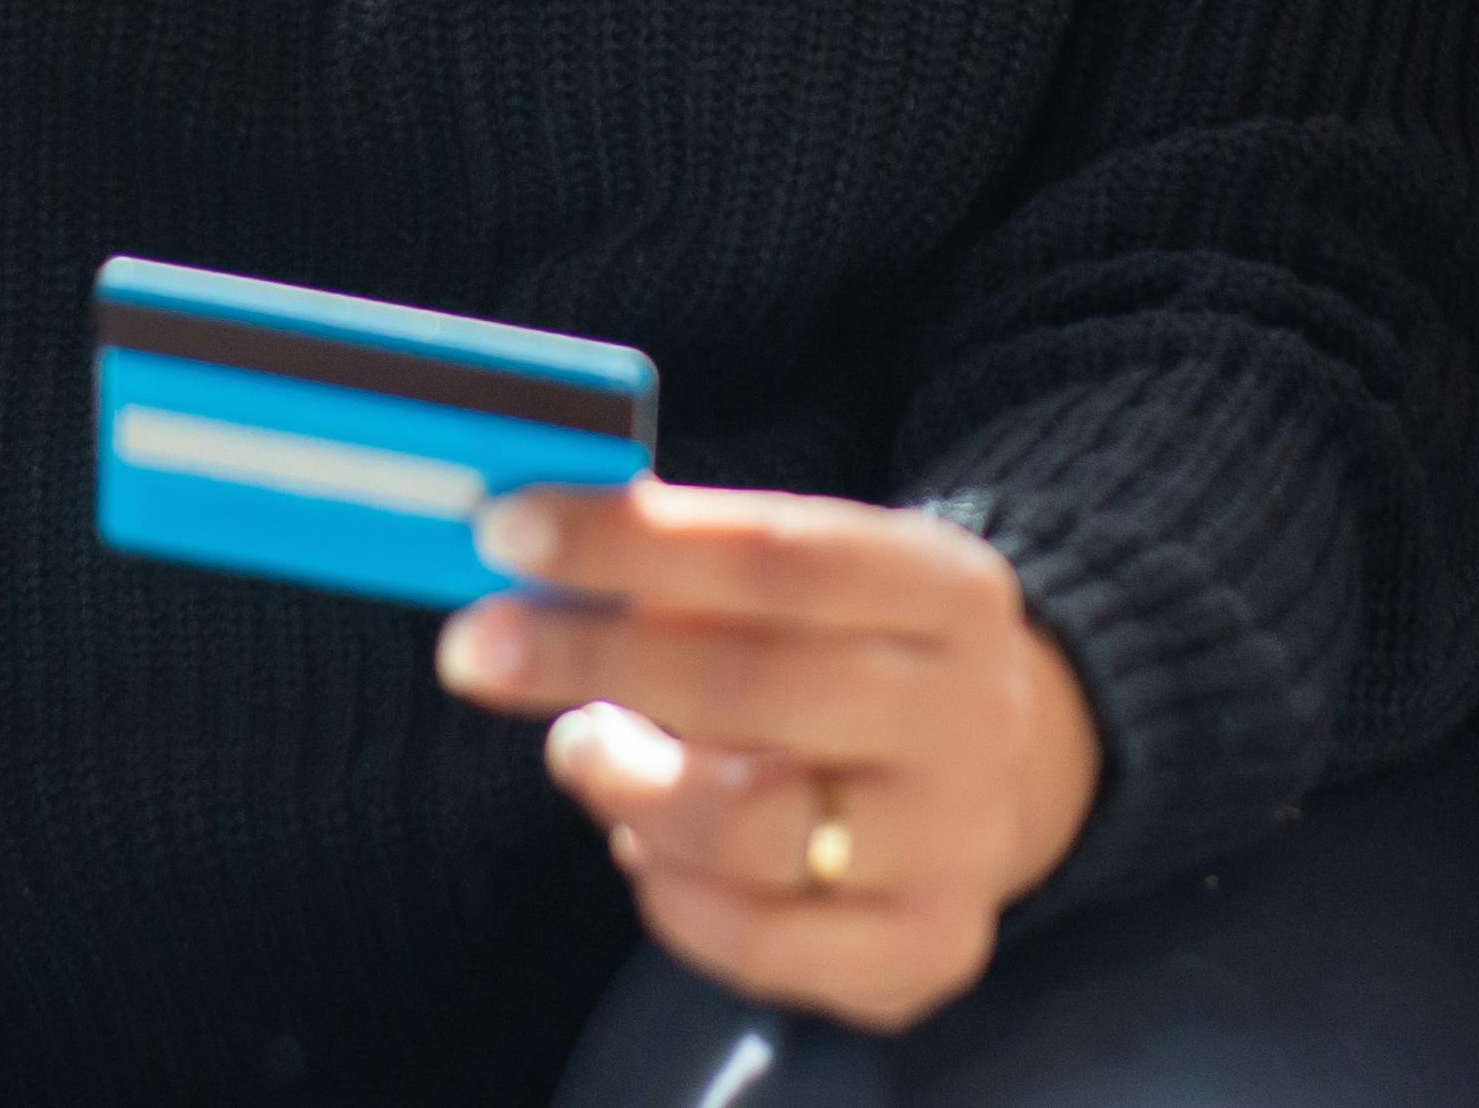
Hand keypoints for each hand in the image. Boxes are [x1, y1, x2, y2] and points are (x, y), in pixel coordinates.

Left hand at [441, 483, 1100, 1033]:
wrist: (1001, 776)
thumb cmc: (854, 657)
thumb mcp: (812, 582)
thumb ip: (691, 570)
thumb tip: (531, 551)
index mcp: (955, 592)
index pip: (780, 554)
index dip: (634, 542)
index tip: (508, 530)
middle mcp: (974, 715)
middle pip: (755, 686)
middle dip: (590, 662)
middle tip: (476, 651)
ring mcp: (958, 842)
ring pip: (751, 826)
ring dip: (626, 787)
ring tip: (583, 752)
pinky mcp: (927, 948)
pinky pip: (758, 941)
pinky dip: (670, 891)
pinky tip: (645, 843)